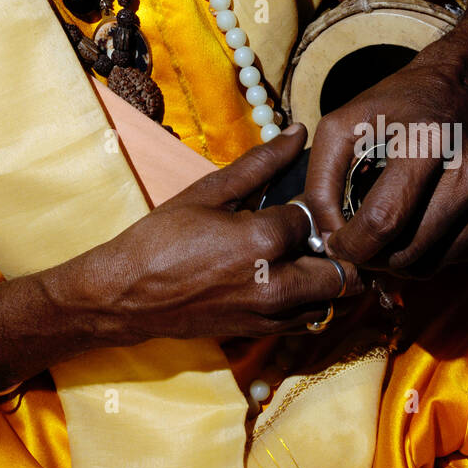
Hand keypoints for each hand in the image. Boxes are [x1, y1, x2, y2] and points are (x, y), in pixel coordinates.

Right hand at [90, 123, 361, 343]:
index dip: (302, 206)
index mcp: (263, 241)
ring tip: (301, 257)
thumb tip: (297, 133)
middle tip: (313, 232)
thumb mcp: (209, 192)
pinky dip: (307, 302)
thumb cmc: (162, 238)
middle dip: (333, 248)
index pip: (311, 217)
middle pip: (339, 268)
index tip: (288, 202)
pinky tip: (283, 281)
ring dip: (326, 278)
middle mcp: (276, 284)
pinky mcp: (261, 334)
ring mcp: (270, 315)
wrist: (128, 294)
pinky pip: (306, 320)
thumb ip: (260, 164)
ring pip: (330, 300)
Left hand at [305, 53, 467, 277]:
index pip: (385, 218)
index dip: (352, 243)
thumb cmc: (398, 105)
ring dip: (397, 260)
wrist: (466, 89)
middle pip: (408, 249)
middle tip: (355, 241)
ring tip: (383, 229)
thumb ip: (322, 177)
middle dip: (371, 256)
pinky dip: (426, 252)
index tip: (335, 244)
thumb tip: (329, 234)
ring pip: (430, 264)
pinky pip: (453, 259)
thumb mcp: (345, 121)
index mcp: (427, 140)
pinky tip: (416, 221)